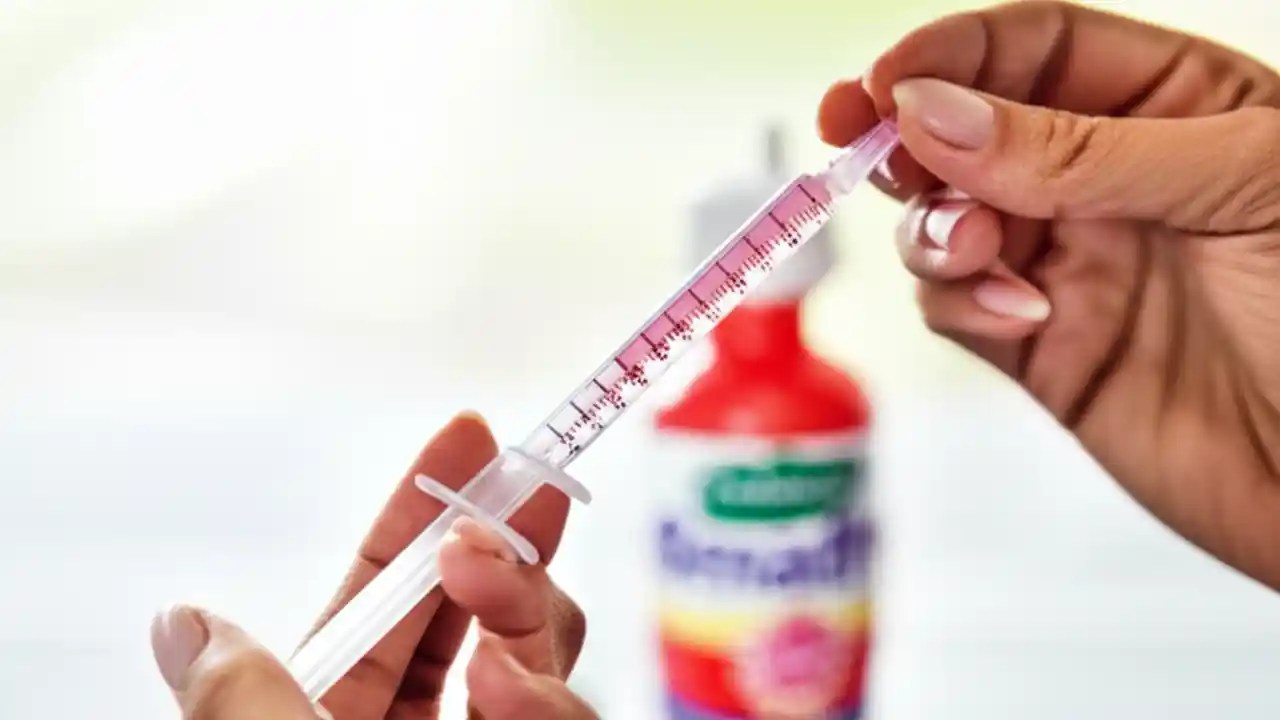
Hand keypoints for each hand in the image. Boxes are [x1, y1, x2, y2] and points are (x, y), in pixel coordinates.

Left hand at [149, 413, 597, 717]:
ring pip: (546, 650)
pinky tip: (508, 694)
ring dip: (529, 619)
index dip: (419, 510)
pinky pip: (574, 708)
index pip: (379, 597)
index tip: (467, 432)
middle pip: (481, 604)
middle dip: (503, 541)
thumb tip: (182, 623)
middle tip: (523, 491)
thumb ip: (238, 699)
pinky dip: (548, 697)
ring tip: (493, 663)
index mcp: (337, 718)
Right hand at [818, 1, 1279, 587]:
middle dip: (905, 133)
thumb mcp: (1236, 189)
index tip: (884, 83)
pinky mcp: (1041, 348)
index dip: (953, 55)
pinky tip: (1012, 312)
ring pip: (945, 219)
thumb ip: (1077, 151)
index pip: (1038, 50)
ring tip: (971, 247)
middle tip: (855, 139)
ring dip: (932, 226)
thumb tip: (934, 113)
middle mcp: (1107, 179)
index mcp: (1174, 107)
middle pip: (969, 131)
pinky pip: (958, 305)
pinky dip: (960, 301)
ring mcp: (1069, 264)